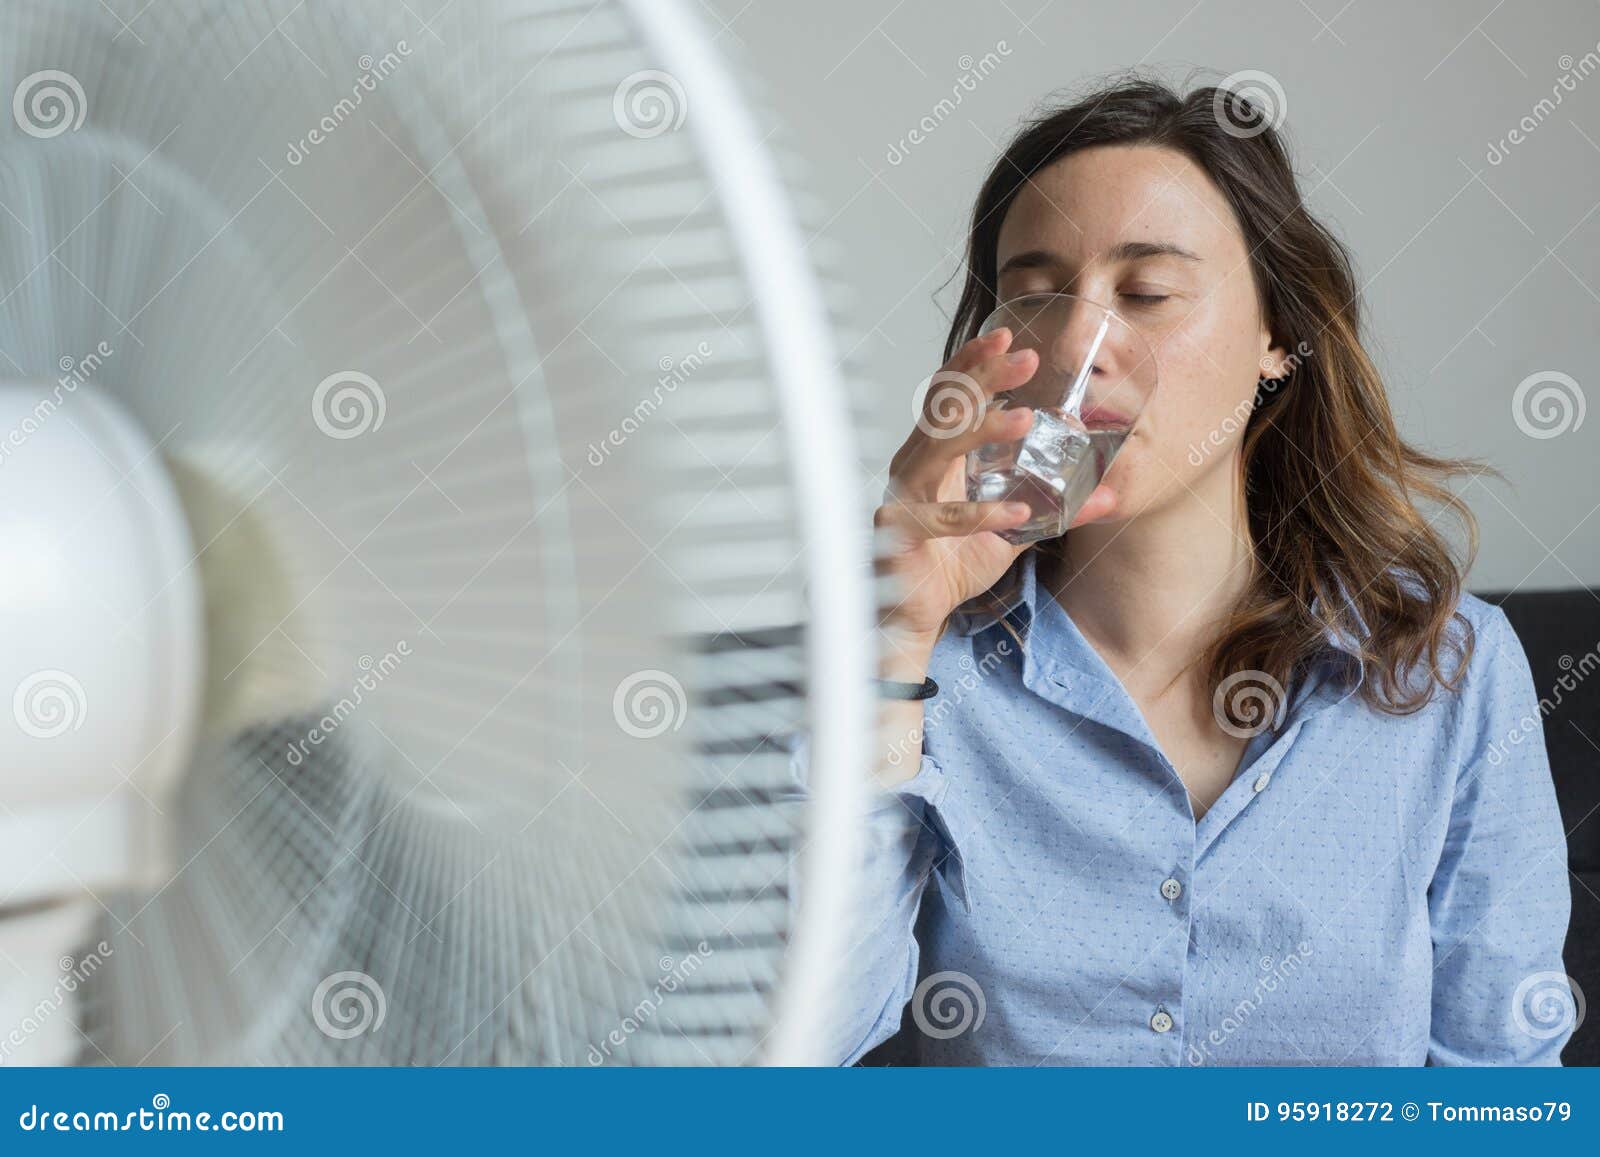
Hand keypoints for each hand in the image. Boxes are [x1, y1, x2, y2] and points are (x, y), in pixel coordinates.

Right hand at [874, 329, 1117, 666]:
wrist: (910, 613)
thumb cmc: (948, 563)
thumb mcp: (1012, 531)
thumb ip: (1056, 510)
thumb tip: (1110, 493)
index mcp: (935, 455)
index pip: (949, 394)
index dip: (974, 363)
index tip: (1007, 337)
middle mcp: (915, 465)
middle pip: (944, 406)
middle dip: (983, 377)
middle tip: (1025, 358)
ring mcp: (904, 495)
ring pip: (937, 450)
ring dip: (982, 429)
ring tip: (1026, 419)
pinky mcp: (901, 533)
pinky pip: (941, 518)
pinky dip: (979, 514)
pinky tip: (1015, 511)